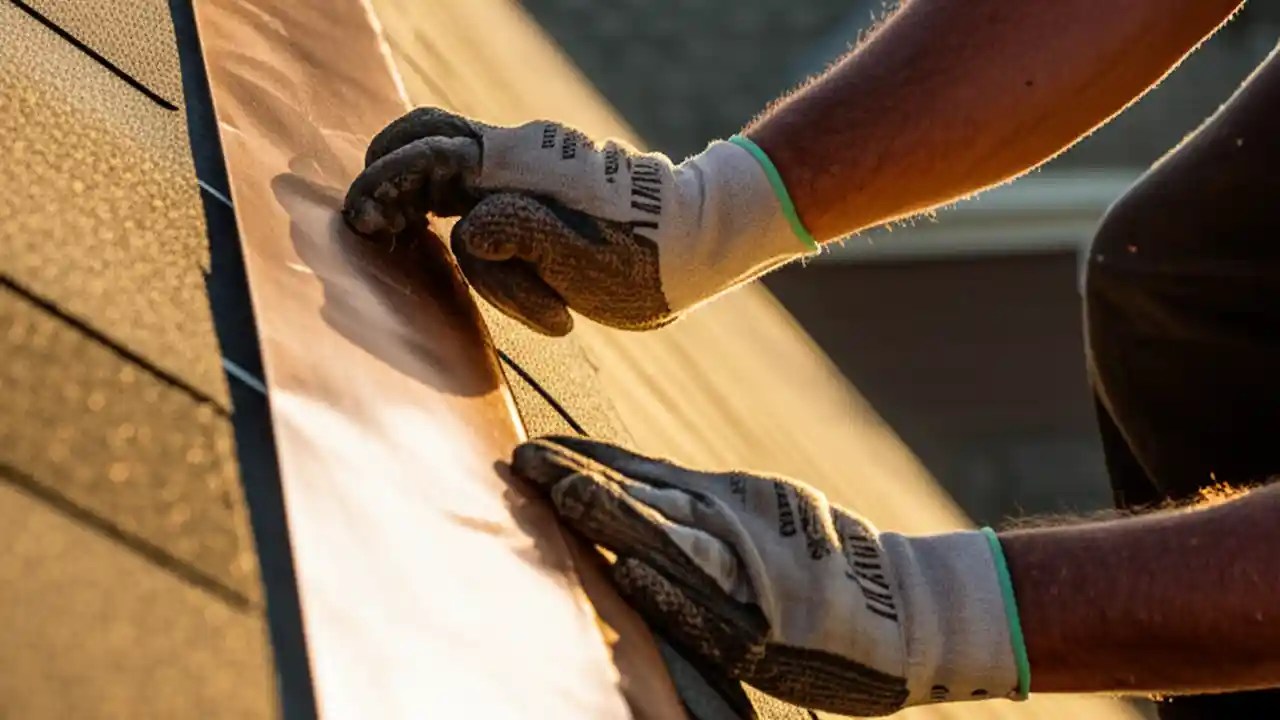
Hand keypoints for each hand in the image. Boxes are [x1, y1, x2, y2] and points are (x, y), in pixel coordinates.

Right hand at [343, 108, 813, 335]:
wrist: (693, 247)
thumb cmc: (644, 262)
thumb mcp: (587, 262)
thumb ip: (523, 238)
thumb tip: (468, 228)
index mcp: (525, 169)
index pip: (433, 153)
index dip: (387, 182)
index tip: (364, 220)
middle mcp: (517, 160)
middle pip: (427, 139)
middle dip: (388, 177)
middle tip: (371, 226)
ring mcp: (522, 174)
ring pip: (446, 172)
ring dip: (432, 216)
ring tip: (483, 278)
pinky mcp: (530, 195)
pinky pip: (473, 197)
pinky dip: (456, 225)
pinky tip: (472, 261)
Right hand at [514, 436, 1023, 714]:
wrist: (913, 609)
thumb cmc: (838, 652)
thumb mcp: (765, 649)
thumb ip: (692, 608)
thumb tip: (625, 568)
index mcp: (729, 559)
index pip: (640, 518)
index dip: (587, 498)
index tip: (537, 475)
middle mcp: (733, 519)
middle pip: (642, 491)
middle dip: (580, 474)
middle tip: (523, 458)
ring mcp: (747, 501)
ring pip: (661, 478)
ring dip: (602, 465)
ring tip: (552, 454)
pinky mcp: (761, 494)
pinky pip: (687, 477)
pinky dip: (642, 469)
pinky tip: (614, 465)